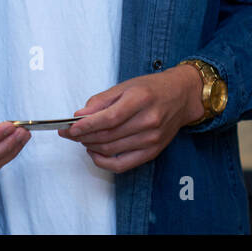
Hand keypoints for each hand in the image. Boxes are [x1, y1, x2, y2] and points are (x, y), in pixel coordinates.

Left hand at [58, 66, 205, 172]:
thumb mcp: (125, 86)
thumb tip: (80, 115)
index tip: (70, 128)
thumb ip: (101, 100)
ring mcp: (152, 139)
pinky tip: (95, 153)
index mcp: (140, 99)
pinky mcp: (153, 152)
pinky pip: (123, 164)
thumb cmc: (153, 88)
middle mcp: (149, 121)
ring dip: (91, 146)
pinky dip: (104, 162)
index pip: (108, 118)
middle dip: (83, 136)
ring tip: (81, 139)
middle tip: (69, 133)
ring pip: (112, 150)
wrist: (181, 96)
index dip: (86, 126)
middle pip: (108, 136)